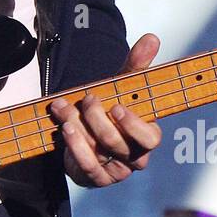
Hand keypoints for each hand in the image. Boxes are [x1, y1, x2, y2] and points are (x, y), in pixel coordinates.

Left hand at [49, 33, 162, 187]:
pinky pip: (87, 168)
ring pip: (100, 153)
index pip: (150, 138)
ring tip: (65, 110)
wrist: (84, 128)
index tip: (117, 108)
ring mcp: (114, 170)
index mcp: (147, 136)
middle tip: (87, 99)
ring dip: (80, 128)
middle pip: (119, 143)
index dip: (134, 125)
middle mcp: (134, 157)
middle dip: (98, 119)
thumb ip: (136, 65)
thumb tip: (151, 38)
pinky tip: (65, 129)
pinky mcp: (95, 178)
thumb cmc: (110, 107)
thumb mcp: (122, 86)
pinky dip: (74, 147)